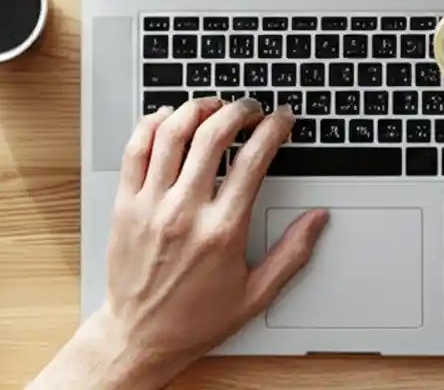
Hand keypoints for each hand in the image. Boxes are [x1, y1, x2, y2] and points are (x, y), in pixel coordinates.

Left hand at [86, 98, 327, 386]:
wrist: (140, 337)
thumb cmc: (196, 319)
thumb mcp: (257, 294)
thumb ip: (293, 253)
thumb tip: (318, 219)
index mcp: (222, 231)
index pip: (253, 159)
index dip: (273, 129)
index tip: (281, 120)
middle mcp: (185, 212)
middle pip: (213, 135)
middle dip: (238, 110)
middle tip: (251, 108)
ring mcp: (150, 205)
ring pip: (172, 134)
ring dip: (197, 109)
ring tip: (214, 105)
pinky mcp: (124, 205)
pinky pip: (135, 150)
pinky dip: (152, 125)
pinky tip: (169, 119)